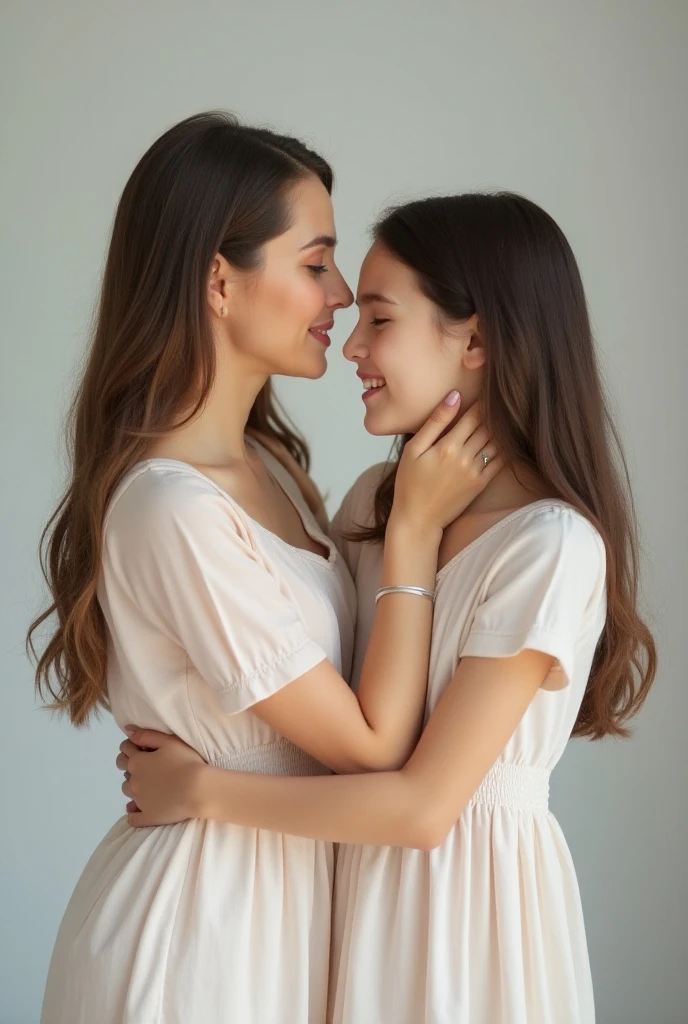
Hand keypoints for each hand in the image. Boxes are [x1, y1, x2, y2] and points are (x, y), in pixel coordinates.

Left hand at [117, 728, 206, 826]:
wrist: (199, 790)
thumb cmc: (187, 762)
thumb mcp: (169, 741)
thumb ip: (146, 735)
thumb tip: (128, 731)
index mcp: (137, 762)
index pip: (125, 750)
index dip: (130, 746)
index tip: (140, 747)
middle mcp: (134, 781)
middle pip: (124, 771)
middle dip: (129, 765)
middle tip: (144, 764)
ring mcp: (139, 801)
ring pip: (127, 791)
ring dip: (133, 785)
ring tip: (147, 784)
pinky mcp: (147, 817)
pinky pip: (133, 817)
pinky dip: (133, 811)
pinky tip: (138, 809)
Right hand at [392, 393, 503, 536]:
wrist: (418, 518)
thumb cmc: (409, 482)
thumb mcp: (414, 449)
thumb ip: (435, 422)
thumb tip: (455, 396)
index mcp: (448, 446)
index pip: (473, 415)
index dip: (483, 400)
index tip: (489, 389)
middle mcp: (465, 457)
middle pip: (487, 427)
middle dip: (494, 411)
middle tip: (503, 397)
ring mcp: (475, 472)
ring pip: (496, 442)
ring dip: (502, 427)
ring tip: (507, 414)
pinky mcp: (481, 484)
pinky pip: (500, 462)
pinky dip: (505, 448)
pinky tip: (508, 438)